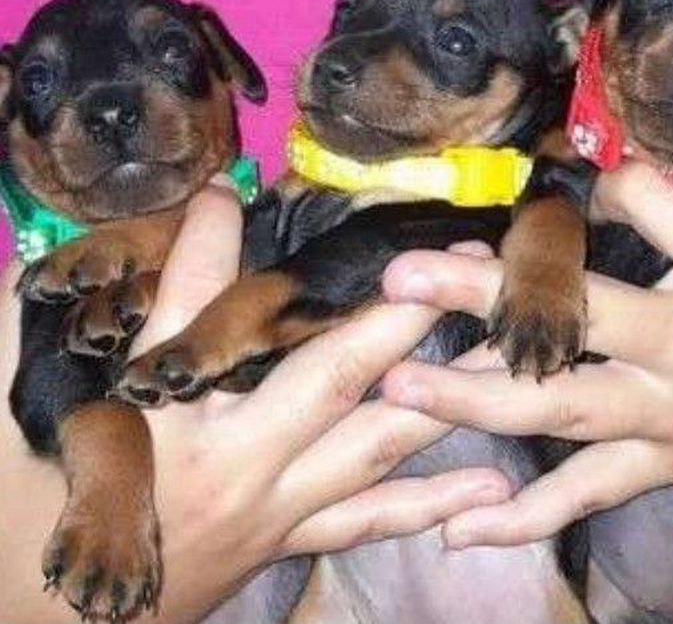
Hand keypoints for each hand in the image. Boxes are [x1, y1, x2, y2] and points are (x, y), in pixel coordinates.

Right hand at [0, 184, 508, 623]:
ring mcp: (277, 508)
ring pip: (374, 449)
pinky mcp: (290, 540)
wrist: (57, 614)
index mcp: (178, 416)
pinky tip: (495, 491)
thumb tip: (215, 200)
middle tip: (472, 268)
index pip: (237, 319)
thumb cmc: (50, 494)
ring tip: (511, 364)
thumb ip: (151, 294)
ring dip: (446, 401)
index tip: (351, 209)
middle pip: (336, 376)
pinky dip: (430, 504)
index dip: (299, 254)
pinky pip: (369, 524)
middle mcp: (242, 461)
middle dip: (407, 318)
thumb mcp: (76, 388)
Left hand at [380, 161, 672, 548]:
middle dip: (488, 296)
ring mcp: (663, 418)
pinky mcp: (650, 470)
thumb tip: (594, 176)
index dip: (604, 187)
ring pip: (561, 409)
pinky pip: (580, 497)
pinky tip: (455, 529)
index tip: (571, 185)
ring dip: (474, 400)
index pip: (655, 209)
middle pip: (581, 315)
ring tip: (400, 389)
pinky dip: (518, 519)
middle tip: (405, 278)